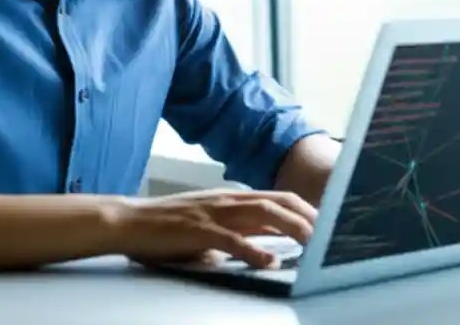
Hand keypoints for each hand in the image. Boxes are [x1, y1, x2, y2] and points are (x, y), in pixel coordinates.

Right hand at [109, 189, 316, 268]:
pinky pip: (232, 239)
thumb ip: (236, 232)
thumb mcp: (208, 224)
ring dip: (291, 228)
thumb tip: (263, 247)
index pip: (277, 198)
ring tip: (312, 245)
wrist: (128, 221)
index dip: (305, 208)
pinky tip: (270, 261)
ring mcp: (214, 213)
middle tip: (330, 234)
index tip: (327, 222)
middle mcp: (227, 200)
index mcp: (230, 199)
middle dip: (308, 216)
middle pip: (278, 202)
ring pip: (262, 214)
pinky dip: (254, 250)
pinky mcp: (198, 231)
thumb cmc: (166, 226)